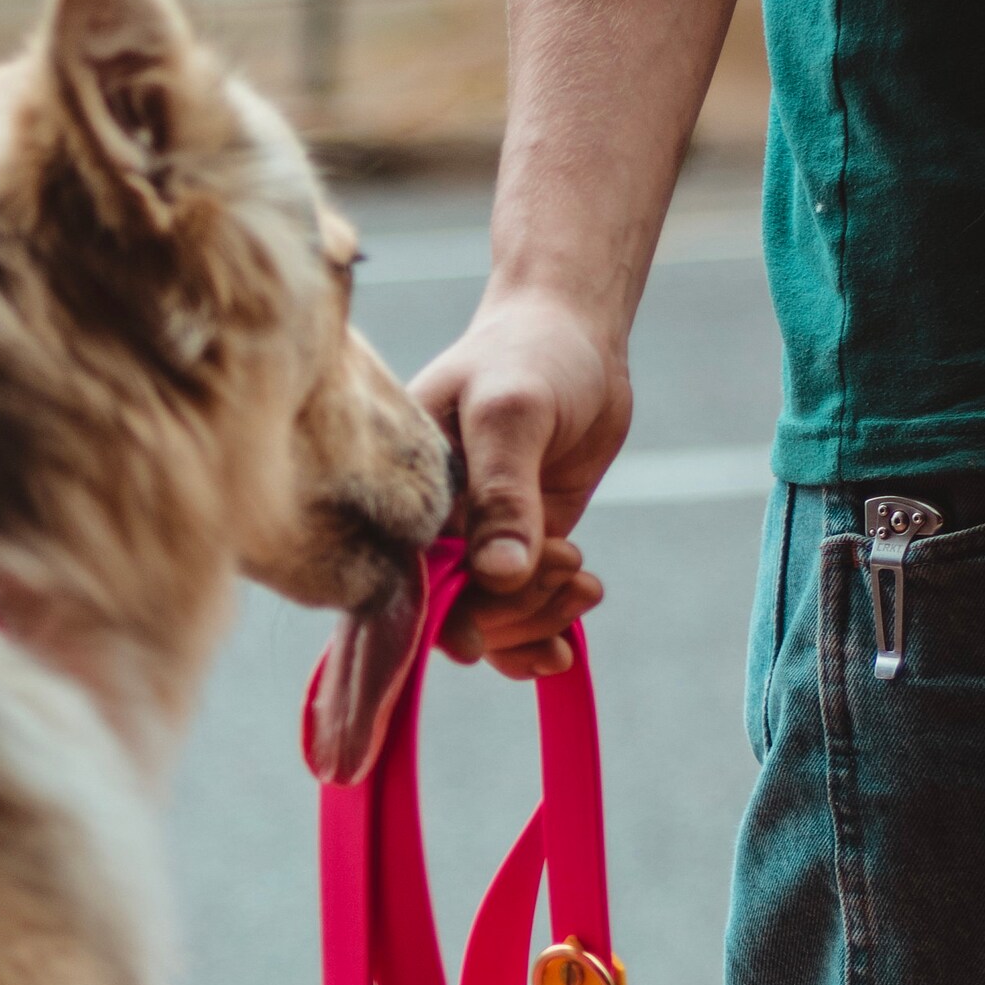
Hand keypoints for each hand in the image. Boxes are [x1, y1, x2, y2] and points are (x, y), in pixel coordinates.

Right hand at [411, 289, 630, 677]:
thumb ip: (503, 496)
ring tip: (586, 582)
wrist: (576, 334)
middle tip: (566, 560)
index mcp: (402, 495)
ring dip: (535, 619)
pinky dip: (540, 632)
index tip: (478, 637)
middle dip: (508, 611)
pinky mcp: (518, 546)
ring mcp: (473, 540)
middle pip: (447, 612)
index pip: (398, 582)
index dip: (433, 618)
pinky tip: (568, 650)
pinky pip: (517, 611)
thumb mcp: (511, 414)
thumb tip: (498, 577)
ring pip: (488, 619)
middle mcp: (428, 525)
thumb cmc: (527, 356)